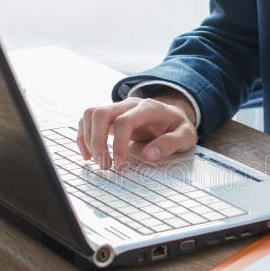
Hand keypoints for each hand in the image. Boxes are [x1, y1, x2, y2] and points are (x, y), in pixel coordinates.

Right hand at [76, 91, 196, 169]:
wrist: (174, 115)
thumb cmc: (177, 126)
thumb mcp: (185, 136)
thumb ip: (170, 144)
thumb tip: (149, 155)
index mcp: (148, 108)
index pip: (124, 122)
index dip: (118, 145)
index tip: (120, 166)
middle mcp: (129, 104)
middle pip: (101, 114)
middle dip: (97, 142)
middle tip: (105, 165)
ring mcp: (117, 108)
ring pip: (90, 114)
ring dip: (88, 139)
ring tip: (98, 161)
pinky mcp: (110, 116)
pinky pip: (88, 120)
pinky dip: (84, 137)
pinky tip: (89, 154)